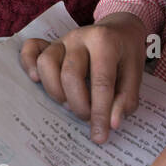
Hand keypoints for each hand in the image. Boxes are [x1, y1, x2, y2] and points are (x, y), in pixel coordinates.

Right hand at [19, 11, 148, 143]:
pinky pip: (31, 50)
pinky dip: (28, 64)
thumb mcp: (136, 74)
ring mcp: (62, 39)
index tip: (99, 136)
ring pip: (46, 64)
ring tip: (68, 103)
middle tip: (86, 117)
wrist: (119, 28)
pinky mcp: (50, 43)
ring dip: (55, 91)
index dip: (100, 113)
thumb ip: (126, 99)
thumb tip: (111, 124)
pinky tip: (36, 80)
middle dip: (78, 104)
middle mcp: (80, 37)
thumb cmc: (127, 54)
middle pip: (70, 75)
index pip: (101, 83)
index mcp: (105, 42)